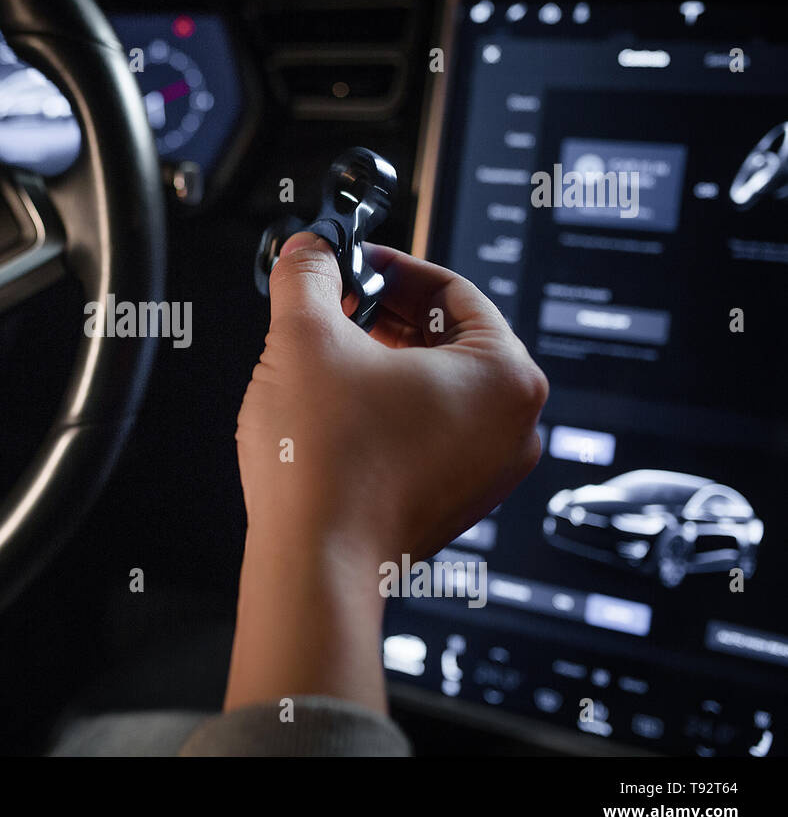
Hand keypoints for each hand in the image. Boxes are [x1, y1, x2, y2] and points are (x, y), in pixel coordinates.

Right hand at [225, 234, 546, 711]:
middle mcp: (512, 427)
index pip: (451, 291)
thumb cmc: (326, 464)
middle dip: (383, 314)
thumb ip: (309, 276)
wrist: (313, 563)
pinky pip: (425, 434)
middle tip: (333, 304)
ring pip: (433, 388)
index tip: (351, 263)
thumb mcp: (304, 337)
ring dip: (381, 362)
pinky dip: (385, 410)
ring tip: (325, 355)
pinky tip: (334, 408)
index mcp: (505, 375)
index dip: (390, 266)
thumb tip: (308, 254)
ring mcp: (485, 473)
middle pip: (446, 339)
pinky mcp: (451, 503)